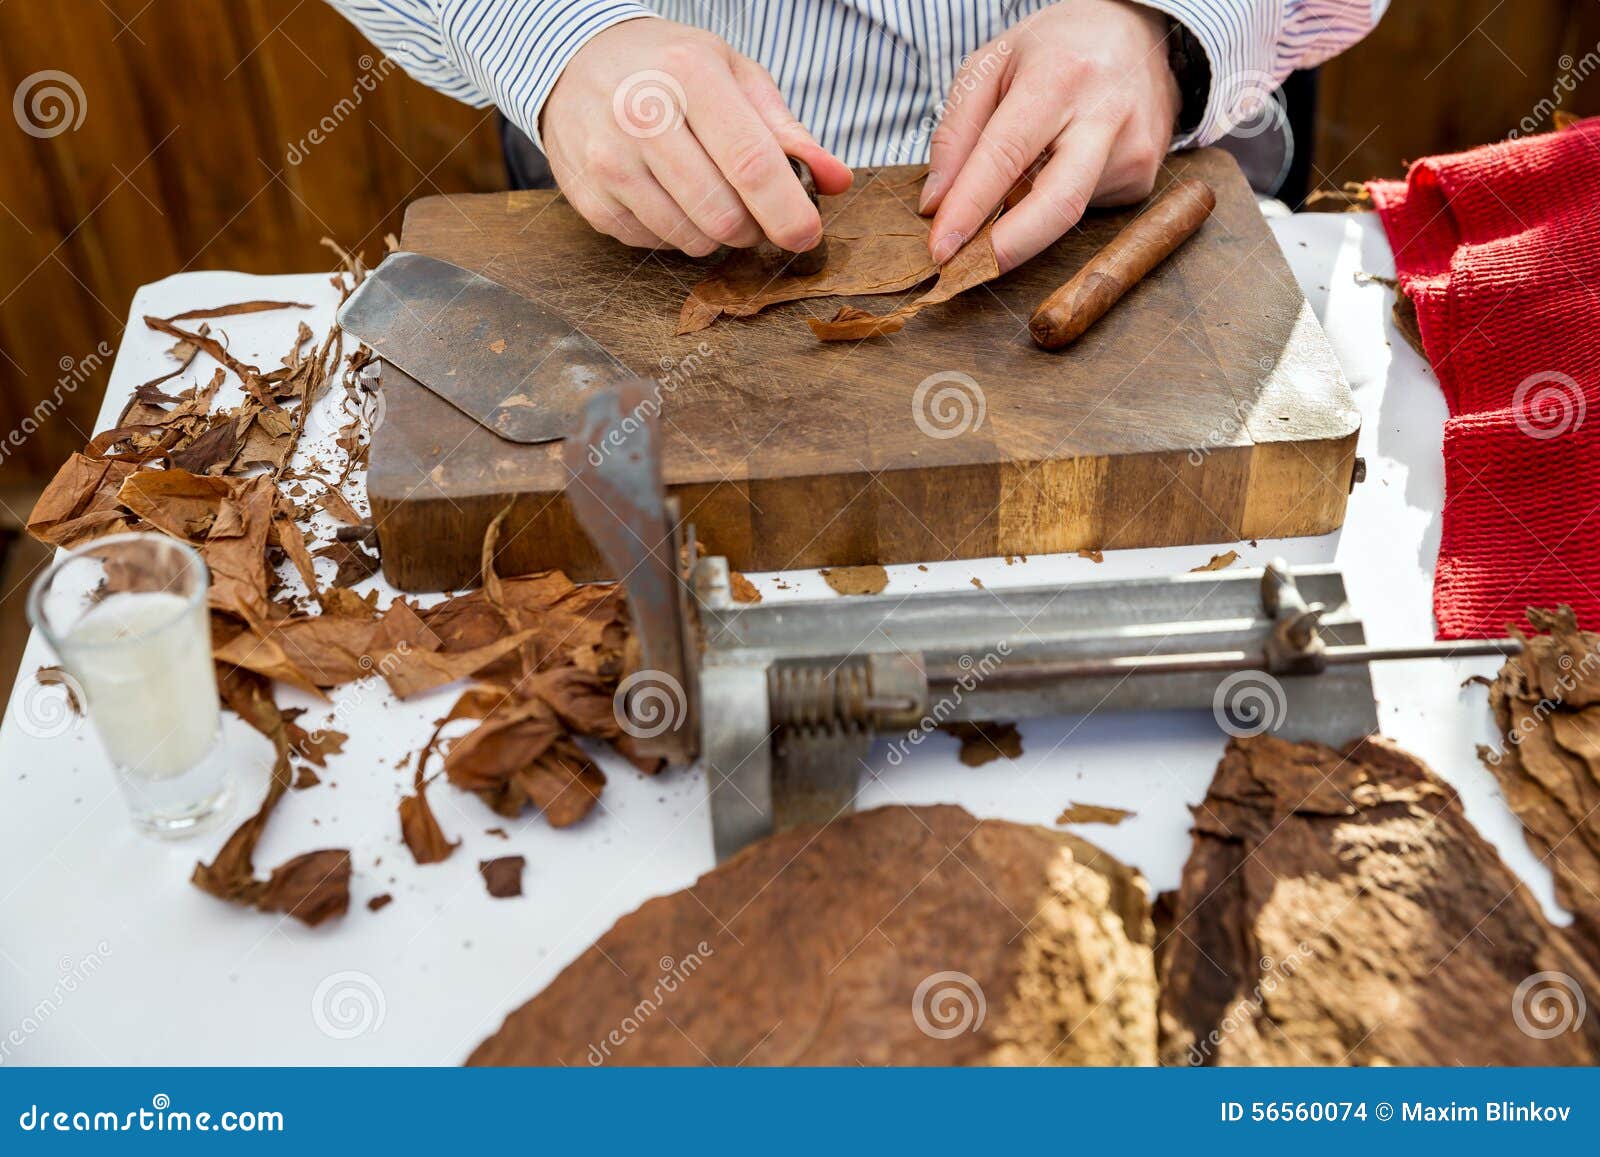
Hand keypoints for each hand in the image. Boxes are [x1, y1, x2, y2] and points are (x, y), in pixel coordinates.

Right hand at [540, 18, 851, 256]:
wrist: (580, 63)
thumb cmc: (671, 69)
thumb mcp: (734, 76)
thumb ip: (786, 130)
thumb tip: (836, 180)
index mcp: (689, 74)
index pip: (751, 163)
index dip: (787, 211)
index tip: (807, 234)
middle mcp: (641, 116)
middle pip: (723, 214)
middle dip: (753, 228)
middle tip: (754, 210)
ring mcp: (609, 161)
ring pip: (691, 239)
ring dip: (716, 234)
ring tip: (708, 196)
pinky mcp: (590, 199)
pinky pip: (656, 244)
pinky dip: (676, 233)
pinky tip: (668, 196)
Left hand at [921, 0, 1180, 272]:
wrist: (1140, 34)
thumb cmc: (1054, 49)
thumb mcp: (990, 65)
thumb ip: (955, 133)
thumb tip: (936, 205)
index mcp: (1060, 76)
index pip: (1006, 156)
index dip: (969, 209)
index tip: (940, 249)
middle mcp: (1106, 113)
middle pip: (1057, 205)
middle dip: (1007, 250)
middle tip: (964, 273)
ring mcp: (1134, 149)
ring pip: (1062, 212)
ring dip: (1022, 214)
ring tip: (1019, 173)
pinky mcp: (1144, 176)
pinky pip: (1083, 208)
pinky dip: (1052, 200)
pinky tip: (1058, 164)